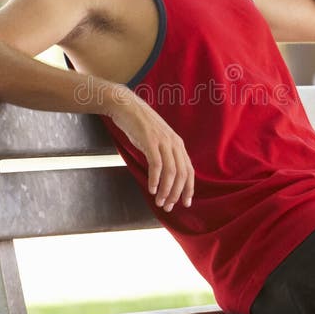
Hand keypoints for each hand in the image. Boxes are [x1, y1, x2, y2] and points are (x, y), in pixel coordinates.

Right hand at [108, 89, 193, 212]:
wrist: (126, 106)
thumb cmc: (139, 126)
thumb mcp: (157, 140)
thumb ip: (164, 154)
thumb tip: (166, 175)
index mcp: (177, 144)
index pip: (189, 170)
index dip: (189, 188)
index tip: (185, 203)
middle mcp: (174, 143)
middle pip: (181, 174)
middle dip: (176, 194)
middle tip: (168, 207)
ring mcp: (162, 141)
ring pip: (171, 172)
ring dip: (166, 190)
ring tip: (160, 202)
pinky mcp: (150, 141)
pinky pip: (156, 164)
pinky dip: (155, 179)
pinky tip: (152, 189)